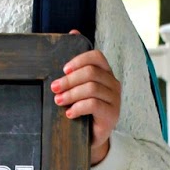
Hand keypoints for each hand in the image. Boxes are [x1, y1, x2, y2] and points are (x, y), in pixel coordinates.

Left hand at [51, 35, 120, 163]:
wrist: (90, 137)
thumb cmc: (83, 109)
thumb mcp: (77, 86)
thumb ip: (76, 64)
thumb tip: (72, 32)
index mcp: (105, 73)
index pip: (96, 57)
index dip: (79, 60)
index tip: (63, 69)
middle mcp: (113, 84)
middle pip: (91, 73)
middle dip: (69, 80)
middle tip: (54, 88)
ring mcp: (115, 100)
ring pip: (92, 88)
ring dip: (71, 94)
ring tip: (58, 101)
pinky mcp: (112, 115)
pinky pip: (94, 105)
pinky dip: (78, 107)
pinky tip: (69, 113)